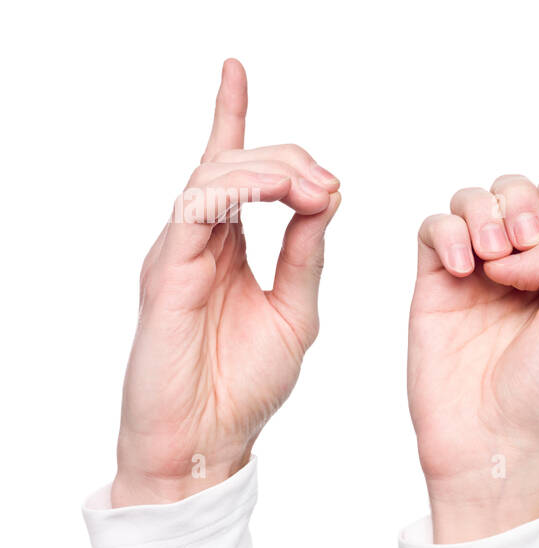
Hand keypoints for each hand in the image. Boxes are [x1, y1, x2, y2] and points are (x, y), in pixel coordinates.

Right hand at [112, 59, 341, 506]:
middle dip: (286, 157)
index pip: (229, 169)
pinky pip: (197, 209)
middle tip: (327, 183)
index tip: (235, 68)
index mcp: (225, 247)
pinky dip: (238, 191)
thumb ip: (306, 253)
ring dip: (271, 170)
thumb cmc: (245, 385)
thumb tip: (324, 195)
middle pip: (232, 164)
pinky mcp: (167, 273)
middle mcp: (197, 241)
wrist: (207, 444)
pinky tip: (277, 193)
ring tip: (314, 188)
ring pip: (214, 176)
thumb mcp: (296, 309)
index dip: (232, 115)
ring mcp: (177, 254)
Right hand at [409, 177, 538, 542]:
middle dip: (519, 201)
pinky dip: (446, 234)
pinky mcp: (434, 287)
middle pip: (516, 190)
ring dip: (482, 213)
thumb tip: (511, 246)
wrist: (495, 440)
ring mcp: (475, 274)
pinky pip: (431, 229)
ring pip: (471, 201)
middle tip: (518, 244)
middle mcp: (521, 265)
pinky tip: (462, 270)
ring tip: (489, 258)